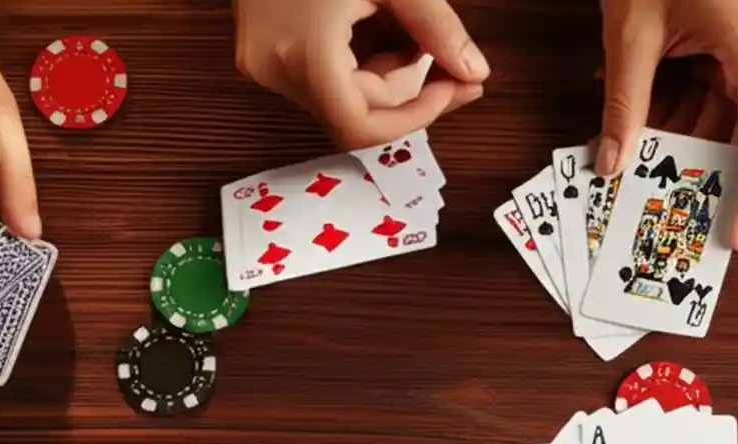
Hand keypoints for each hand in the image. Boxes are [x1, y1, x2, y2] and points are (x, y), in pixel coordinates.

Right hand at [234, 0, 488, 148]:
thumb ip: (437, 26)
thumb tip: (473, 71)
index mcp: (302, 55)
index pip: (361, 127)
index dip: (416, 117)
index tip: (453, 90)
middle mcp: (274, 69)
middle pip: (356, 111)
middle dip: (409, 86)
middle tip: (453, 59)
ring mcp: (263, 60)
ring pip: (342, 93)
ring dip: (387, 69)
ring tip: (413, 25)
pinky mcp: (263, 48)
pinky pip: (323, 72)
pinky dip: (362, 57)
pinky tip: (384, 22)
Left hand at [598, 0, 737, 248]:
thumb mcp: (631, 33)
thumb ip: (624, 103)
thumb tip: (611, 164)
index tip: (734, 238)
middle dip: (696, 170)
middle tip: (657, 207)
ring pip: (729, 121)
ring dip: (682, 145)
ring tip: (634, 167)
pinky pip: (721, 99)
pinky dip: (684, 117)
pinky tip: (646, 135)